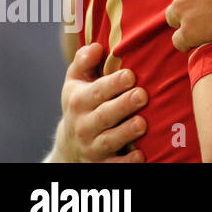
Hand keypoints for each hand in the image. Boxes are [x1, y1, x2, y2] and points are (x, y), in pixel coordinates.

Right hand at [52, 43, 147, 161]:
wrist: (69, 144)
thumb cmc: (81, 102)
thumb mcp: (76, 81)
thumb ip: (84, 61)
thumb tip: (97, 46)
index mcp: (79, 101)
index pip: (96, 92)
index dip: (113, 84)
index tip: (131, 75)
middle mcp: (84, 124)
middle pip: (104, 115)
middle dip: (123, 105)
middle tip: (142, 95)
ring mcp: (92, 145)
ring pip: (108, 140)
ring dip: (125, 132)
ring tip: (143, 123)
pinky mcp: (102, 163)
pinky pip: (113, 165)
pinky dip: (126, 162)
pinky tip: (141, 155)